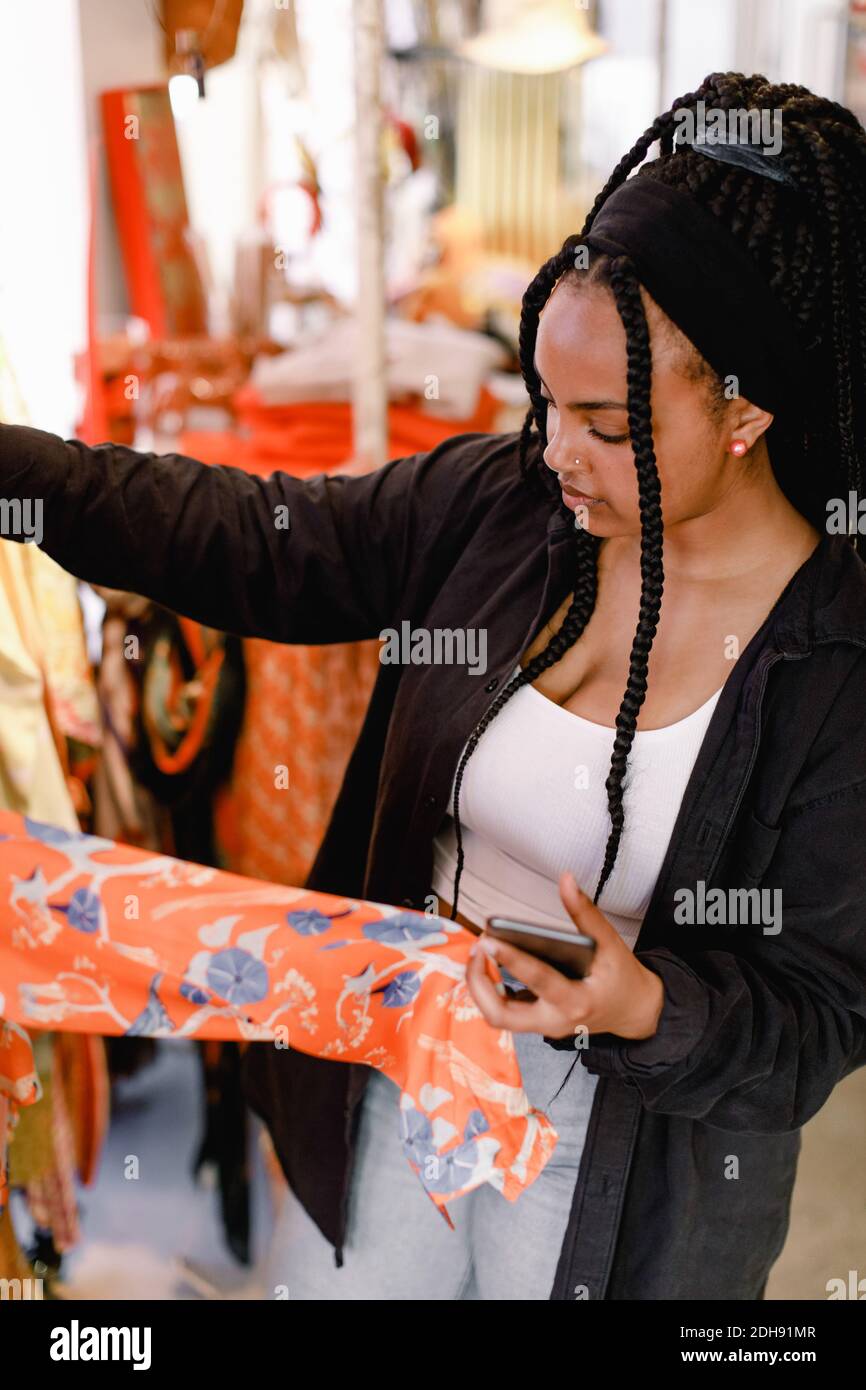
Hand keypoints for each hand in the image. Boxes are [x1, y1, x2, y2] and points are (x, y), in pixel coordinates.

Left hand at [464, 872, 664, 1041]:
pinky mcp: (536, 1023)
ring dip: (480, 988)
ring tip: (479, 953)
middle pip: (502, 1015)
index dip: (511, 960)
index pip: (538, 980)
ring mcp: (543, 1027)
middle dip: (479, 984)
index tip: (489, 939)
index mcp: (577, 1002)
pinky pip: (504, 1011)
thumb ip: (586, 913)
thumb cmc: (620, 977)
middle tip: (477, 948)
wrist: (633, 1012)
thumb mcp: (610, 944)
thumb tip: (566, 880)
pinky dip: (490, 990)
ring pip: (497, 1017)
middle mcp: (555, 1021)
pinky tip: (489, 963)